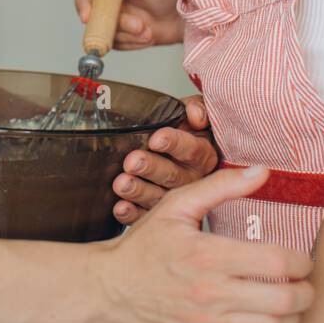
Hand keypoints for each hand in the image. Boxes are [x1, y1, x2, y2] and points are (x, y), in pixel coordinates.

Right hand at [74, 0, 183, 48]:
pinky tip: (147, 35)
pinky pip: (119, 46)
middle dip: (118, 25)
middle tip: (139, 25)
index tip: (87, 17)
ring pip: (107, 35)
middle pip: (94, 19)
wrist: (179, 15)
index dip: (82, 5)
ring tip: (148, 28)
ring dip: (130, 34)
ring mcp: (110, 22)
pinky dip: (134, 42)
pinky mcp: (118, 38)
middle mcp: (104, 4)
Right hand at [90, 166, 314, 322]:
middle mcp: (210, 293)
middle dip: (306, 293)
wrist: (109, 288)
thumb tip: (264, 171)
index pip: (276, 262)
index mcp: (208, 254)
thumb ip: (223, 186)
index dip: (300, 261)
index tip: (301, 260)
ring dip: (292, 319)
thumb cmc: (146, 243)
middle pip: (283, 301)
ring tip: (290, 305)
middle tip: (305, 285)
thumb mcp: (178, 205)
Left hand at [113, 94, 217, 224]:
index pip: (192, 150)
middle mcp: (192, 178)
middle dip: (151, 167)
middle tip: (132, 161)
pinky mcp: (159, 211)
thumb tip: (195, 114)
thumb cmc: (183, 129)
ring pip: (158, 196)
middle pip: (173, 175)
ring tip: (122, 184)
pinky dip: (132, 212)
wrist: (173, 145)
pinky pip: (146, 213)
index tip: (156, 139)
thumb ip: (197, 108)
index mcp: (203, 154)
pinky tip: (120, 207)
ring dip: (139, 191)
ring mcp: (175, 196)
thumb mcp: (193, 112)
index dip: (174, 143)